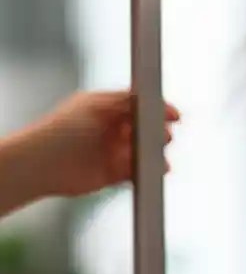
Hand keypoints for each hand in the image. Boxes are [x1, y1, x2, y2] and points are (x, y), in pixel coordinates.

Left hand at [26, 91, 179, 197]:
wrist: (42, 163)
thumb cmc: (63, 129)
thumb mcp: (97, 105)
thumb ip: (127, 101)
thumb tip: (154, 100)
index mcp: (108, 108)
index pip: (141, 105)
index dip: (160, 110)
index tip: (175, 116)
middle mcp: (112, 128)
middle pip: (148, 128)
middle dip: (160, 132)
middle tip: (162, 136)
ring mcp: (113, 151)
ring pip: (146, 151)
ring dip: (156, 153)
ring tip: (157, 156)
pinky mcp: (114, 173)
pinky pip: (139, 171)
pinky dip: (150, 171)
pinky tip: (156, 170)